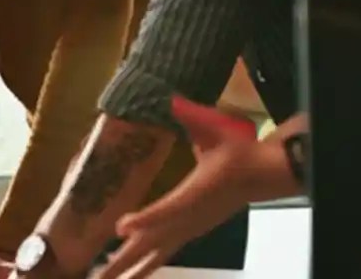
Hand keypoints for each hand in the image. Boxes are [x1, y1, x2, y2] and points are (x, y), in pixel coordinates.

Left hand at [95, 96, 289, 278]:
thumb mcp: (217, 131)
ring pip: (158, 254)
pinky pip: (165, 252)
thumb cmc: (238, 153)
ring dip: (131, 270)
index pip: (168, 208)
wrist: (262, 175)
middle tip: (98, 278)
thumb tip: (174, 100)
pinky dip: (146, 264)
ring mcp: (191, 229)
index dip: (144, 218)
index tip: (120, 227)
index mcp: (197, 193)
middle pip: (153, 244)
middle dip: (123, 261)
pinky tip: (131, 273)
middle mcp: (191, 218)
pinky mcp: (192, 231)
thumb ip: (194, 117)